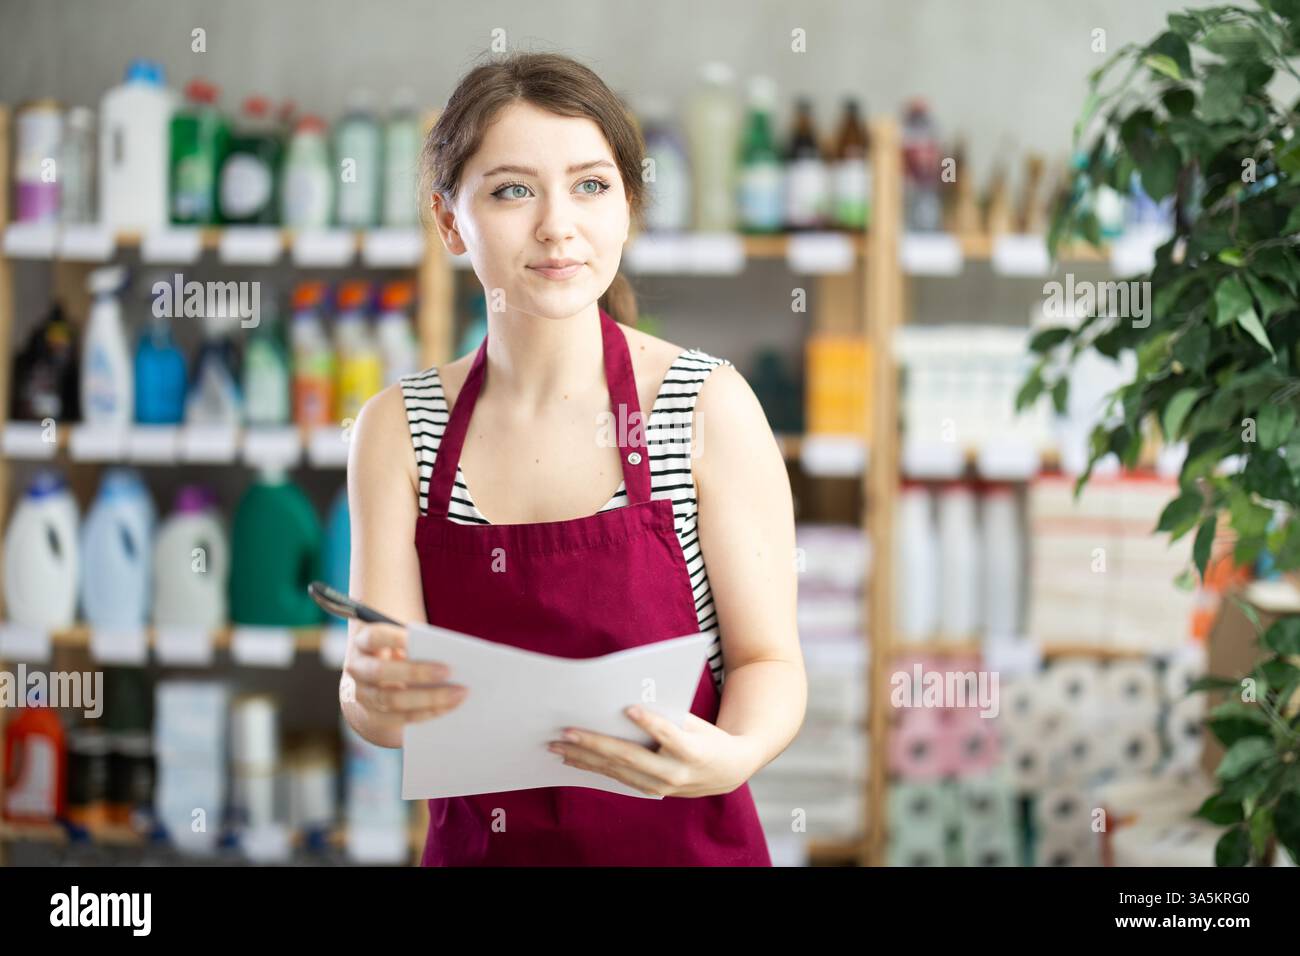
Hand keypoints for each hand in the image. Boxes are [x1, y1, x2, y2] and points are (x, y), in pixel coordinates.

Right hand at [341, 622, 467, 747]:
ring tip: (458, 694)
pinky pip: (399, 719)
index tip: (419, 638)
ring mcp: (362, 695)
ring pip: (392, 700)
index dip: (394, 638)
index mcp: (362, 643)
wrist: (372, 684)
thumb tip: (453, 654)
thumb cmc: (396, 654)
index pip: (374, 637)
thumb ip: (418, 645)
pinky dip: (426, 713)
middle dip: (416, 672)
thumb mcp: (401, 644)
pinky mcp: (373, 717)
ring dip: (428, 698)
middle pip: (381, 671)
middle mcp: (356, 669)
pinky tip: (449, 707)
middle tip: (449, 671)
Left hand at [547, 706, 760, 797]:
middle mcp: (675, 774)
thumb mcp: (697, 723)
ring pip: (617, 772)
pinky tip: (573, 759)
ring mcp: (662, 787)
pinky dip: (593, 768)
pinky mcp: (652, 791)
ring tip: (558, 746)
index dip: (650, 723)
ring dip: (585, 758)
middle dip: (595, 743)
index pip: (669, 736)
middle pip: (630, 757)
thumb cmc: (709, 737)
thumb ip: (668, 715)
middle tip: (566, 732)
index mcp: (693, 751)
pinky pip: (618, 779)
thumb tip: (627, 702)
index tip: (629, 708)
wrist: (728, 771)